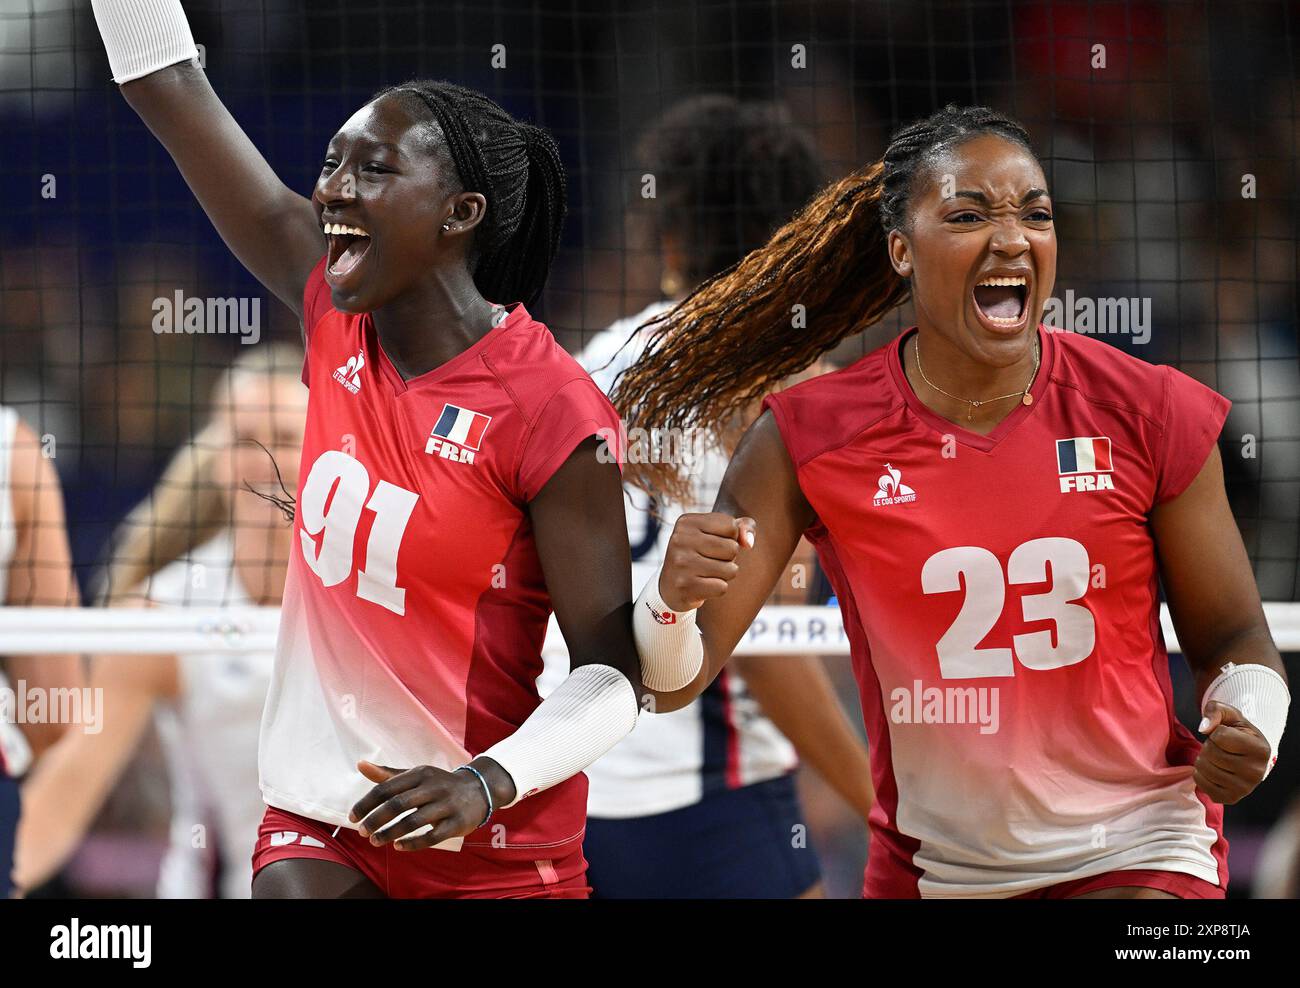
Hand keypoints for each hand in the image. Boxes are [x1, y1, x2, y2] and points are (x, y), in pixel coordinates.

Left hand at [348, 760, 494, 850]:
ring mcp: (447, 805)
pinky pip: (432, 836)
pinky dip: (413, 843)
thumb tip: (360, 764)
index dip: (367, 803)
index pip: (387, 787)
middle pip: (398, 804)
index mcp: (420, 773)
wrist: (479, 790)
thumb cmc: (438, 784)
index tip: (352, 817)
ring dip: (390, 833)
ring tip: (375, 841)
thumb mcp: (416, 775)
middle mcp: (433, 787)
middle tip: (361, 832)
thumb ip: (388, 774)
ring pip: (413, 821)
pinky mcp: (457, 823)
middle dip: (376, 819)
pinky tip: (398, 846)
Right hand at [658, 512, 755, 611]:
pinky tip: (703, 585)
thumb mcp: (718, 534)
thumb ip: (742, 527)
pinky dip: (718, 589)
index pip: (731, 526)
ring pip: (730, 570)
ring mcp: (681, 563)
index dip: (731, 538)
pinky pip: (722, 587)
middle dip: (729, 558)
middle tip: (710, 561)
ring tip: (707, 573)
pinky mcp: (685, 586)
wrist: (671, 587)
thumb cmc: (701, 554)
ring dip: (725, 574)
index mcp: (687, 522)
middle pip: (733, 548)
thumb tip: (749, 542)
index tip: (713, 544)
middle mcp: (680, 539)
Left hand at [1193, 701, 1272, 803]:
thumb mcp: (1229, 714)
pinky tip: (1212, 769)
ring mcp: (1245, 788)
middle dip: (1208, 746)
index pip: (1220, 736)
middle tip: (1220, 748)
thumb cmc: (1237, 732)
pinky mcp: (1230, 798)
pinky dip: (1200, 774)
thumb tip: (1203, 728)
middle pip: (1211, 753)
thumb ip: (1215, 710)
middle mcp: (1257, 772)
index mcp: (1261, 749)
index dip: (1216, 732)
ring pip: (1204, 768)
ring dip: (1203, 759)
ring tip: (1216, 758)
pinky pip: (1200, 783)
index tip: (1226, 735)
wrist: (1246, 756)